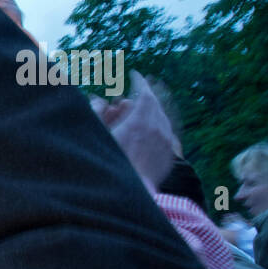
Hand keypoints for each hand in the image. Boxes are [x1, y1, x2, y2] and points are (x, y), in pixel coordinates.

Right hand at [91, 73, 176, 191]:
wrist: (130, 193)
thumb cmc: (109, 166)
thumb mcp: (99, 137)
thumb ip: (98, 115)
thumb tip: (100, 100)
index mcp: (140, 122)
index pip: (145, 93)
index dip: (140, 81)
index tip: (136, 74)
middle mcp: (157, 129)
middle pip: (155, 104)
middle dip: (146, 95)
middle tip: (139, 89)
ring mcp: (166, 143)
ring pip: (162, 119)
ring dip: (152, 111)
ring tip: (142, 109)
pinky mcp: (169, 155)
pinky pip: (166, 133)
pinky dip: (158, 126)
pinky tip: (150, 128)